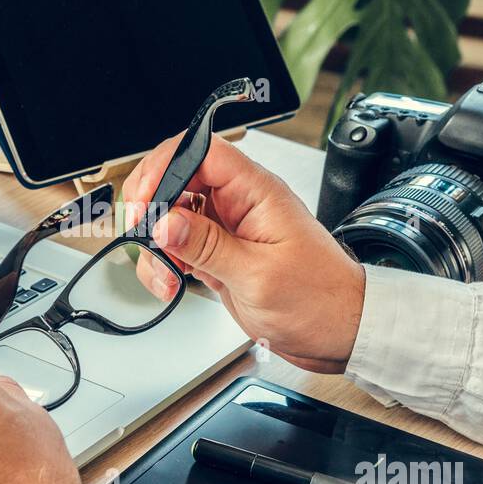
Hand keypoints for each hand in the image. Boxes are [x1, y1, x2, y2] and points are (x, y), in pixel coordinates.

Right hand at [123, 134, 365, 373]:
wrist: (340, 331)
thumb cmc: (320, 299)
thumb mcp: (259, 275)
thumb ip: (207, 246)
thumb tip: (164, 222)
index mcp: (256, 192)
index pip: (201, 151)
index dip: (165, 167)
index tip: (146, 202)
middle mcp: (239, 203)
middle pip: (177, 179)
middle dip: (151, 207)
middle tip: (143, 237)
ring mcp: (227, 228)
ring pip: (170, 215)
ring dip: (155, 245)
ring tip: (166, 275)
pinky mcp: (219, 254)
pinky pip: (177, 246)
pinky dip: (164, 264)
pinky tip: (170, 283)